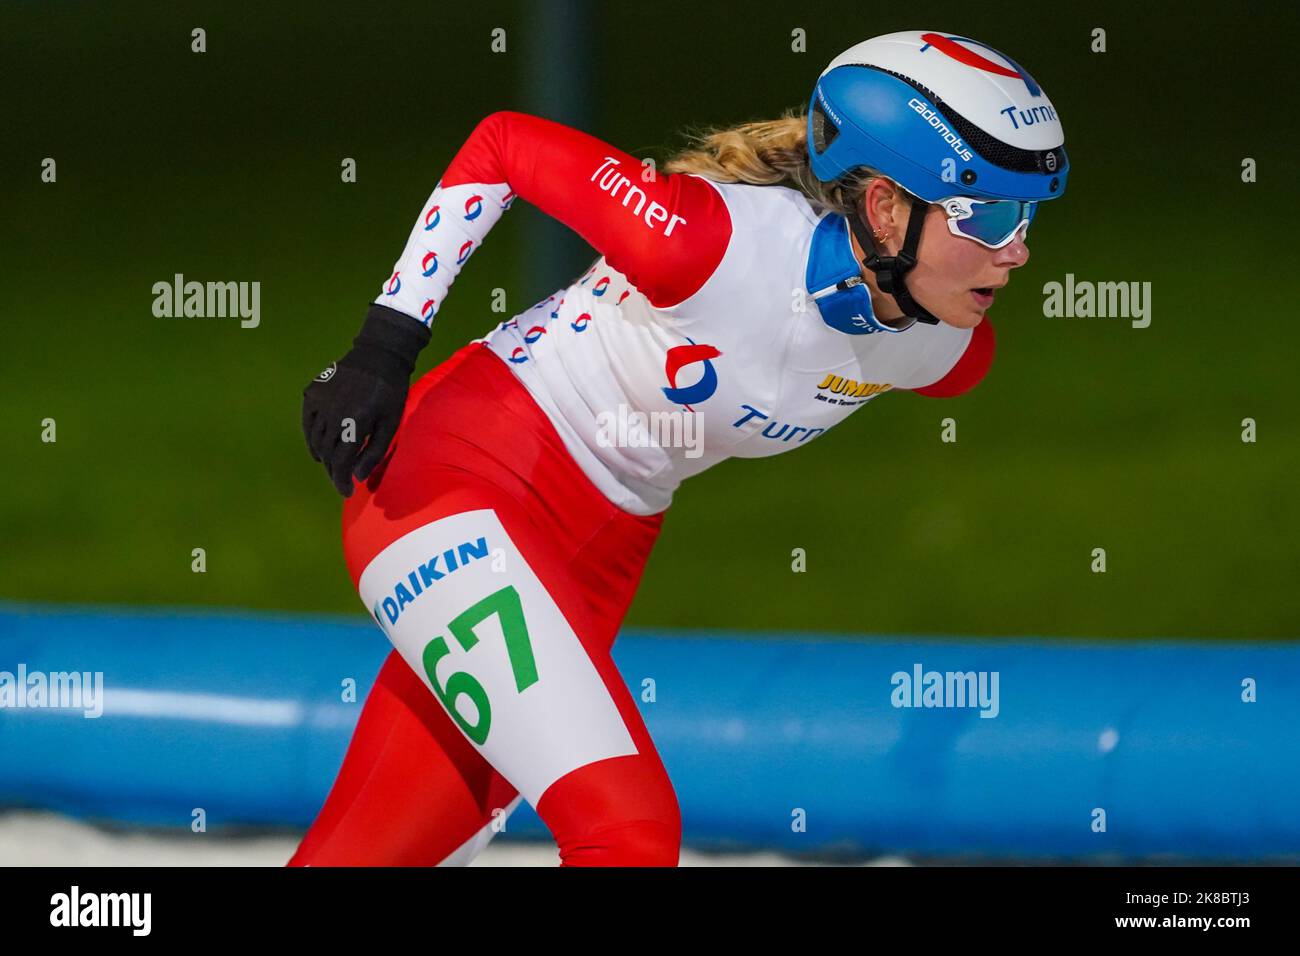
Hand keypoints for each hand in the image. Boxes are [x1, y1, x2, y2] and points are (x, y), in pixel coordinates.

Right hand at [302, 305, 430, 496]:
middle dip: (334, 472)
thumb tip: (356, 476)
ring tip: (335, 467)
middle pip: (327, 454)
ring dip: (324, 458)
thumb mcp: (390, 424)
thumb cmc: (390, 393)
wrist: (378, 355)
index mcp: (355, 421)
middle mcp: (332, 412)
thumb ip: (374, 453)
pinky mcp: (312, 393)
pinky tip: (319, 450)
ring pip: (316, 440)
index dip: (342, 481)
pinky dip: (312, 439)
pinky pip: (308, 424)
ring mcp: (319, 401)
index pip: (341, 462)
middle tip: (342, 482)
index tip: (346, 492)